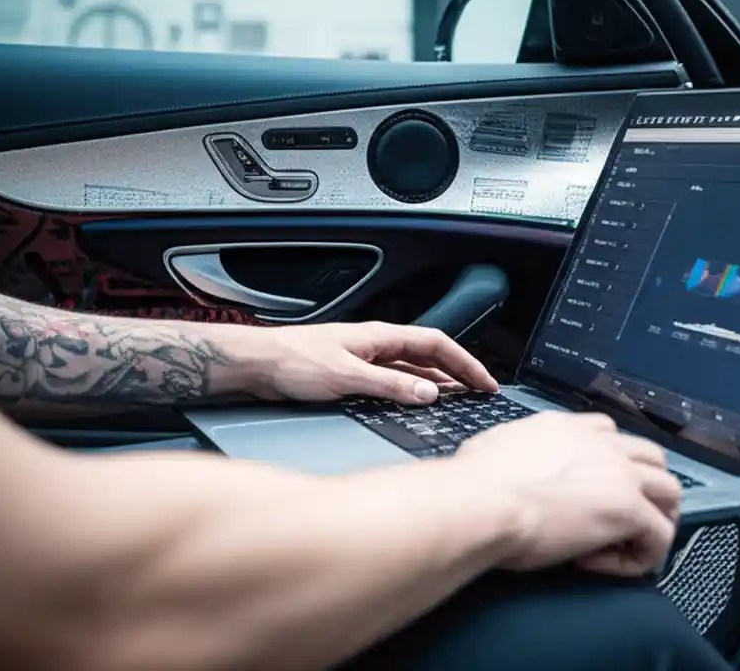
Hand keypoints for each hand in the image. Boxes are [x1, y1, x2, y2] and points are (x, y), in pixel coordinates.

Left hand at [236, 322, 498, 404]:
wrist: (255, 366)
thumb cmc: (292, 361)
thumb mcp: (347, 377)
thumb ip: (391, 385)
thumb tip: (429, 393)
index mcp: (381, 336)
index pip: (437, 345)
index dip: (465, 363)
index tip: (485, 383)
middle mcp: (376, 344)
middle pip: (429, 355)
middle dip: (458, 372)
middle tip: (480, 392)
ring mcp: (365, 358)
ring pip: (413, 368)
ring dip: (437, 382)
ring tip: (458, 400)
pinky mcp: (352, 374)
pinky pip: (395, 379)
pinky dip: (413, 389)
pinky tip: (416, 402)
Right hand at [454, 411, 681, 576]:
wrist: (480, 502)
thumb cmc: (472, 484)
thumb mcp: (491, 450)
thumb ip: (510, 452)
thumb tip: (498, 465)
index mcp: (566, 427)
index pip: (608, 434)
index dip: (606, 466)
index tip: (583, 496)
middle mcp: (600, 442)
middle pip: (651, 457)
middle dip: (643, 489)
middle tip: (617, 523)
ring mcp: (620, 473)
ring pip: (670, 491)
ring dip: (653, 521)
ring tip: (622, 548)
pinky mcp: (628, 508)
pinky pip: (658, 535)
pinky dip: (637, 556)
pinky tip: (595, 565)